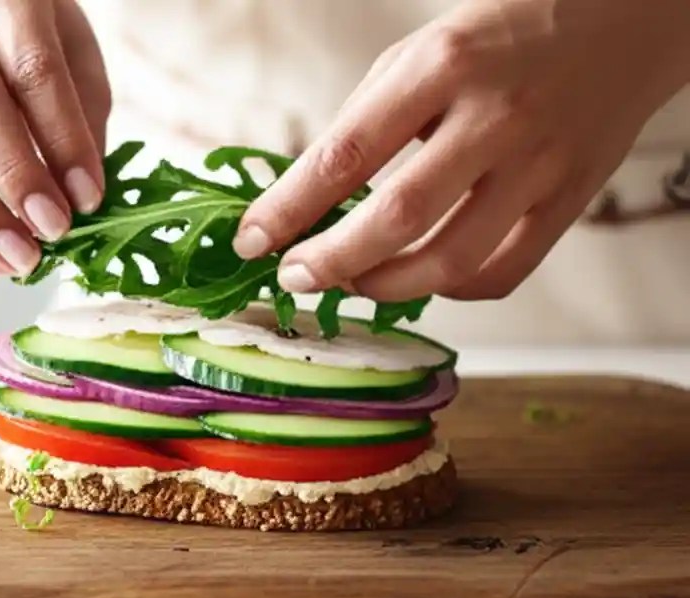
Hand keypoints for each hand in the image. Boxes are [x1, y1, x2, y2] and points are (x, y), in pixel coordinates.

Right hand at [0, 0, 110, 276]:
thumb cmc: (35, 40)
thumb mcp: (75, 58)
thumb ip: (80, 122)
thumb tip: (83, 202)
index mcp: (6, 2)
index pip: (33, 72)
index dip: (63, 140)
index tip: (88, 198)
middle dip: (14, 178)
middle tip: (50, 232)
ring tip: (15, 259)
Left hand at [234, 0, 689, 301]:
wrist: (625, 19)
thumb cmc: (502, 36)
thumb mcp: (420, 52)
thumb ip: (367, 123)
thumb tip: (306, 200)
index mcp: (443, 67)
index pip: (346, 154)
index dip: (289, 207)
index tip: (251, 241)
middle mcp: (496, 117)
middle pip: (398, 217)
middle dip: (331, 260)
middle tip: (295, 275)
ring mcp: (540, 164)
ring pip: (451, 260)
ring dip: (384, 286)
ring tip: (350, 280)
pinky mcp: (572, 200)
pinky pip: (503, 273)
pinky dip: (450, 290)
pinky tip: (421, 277)